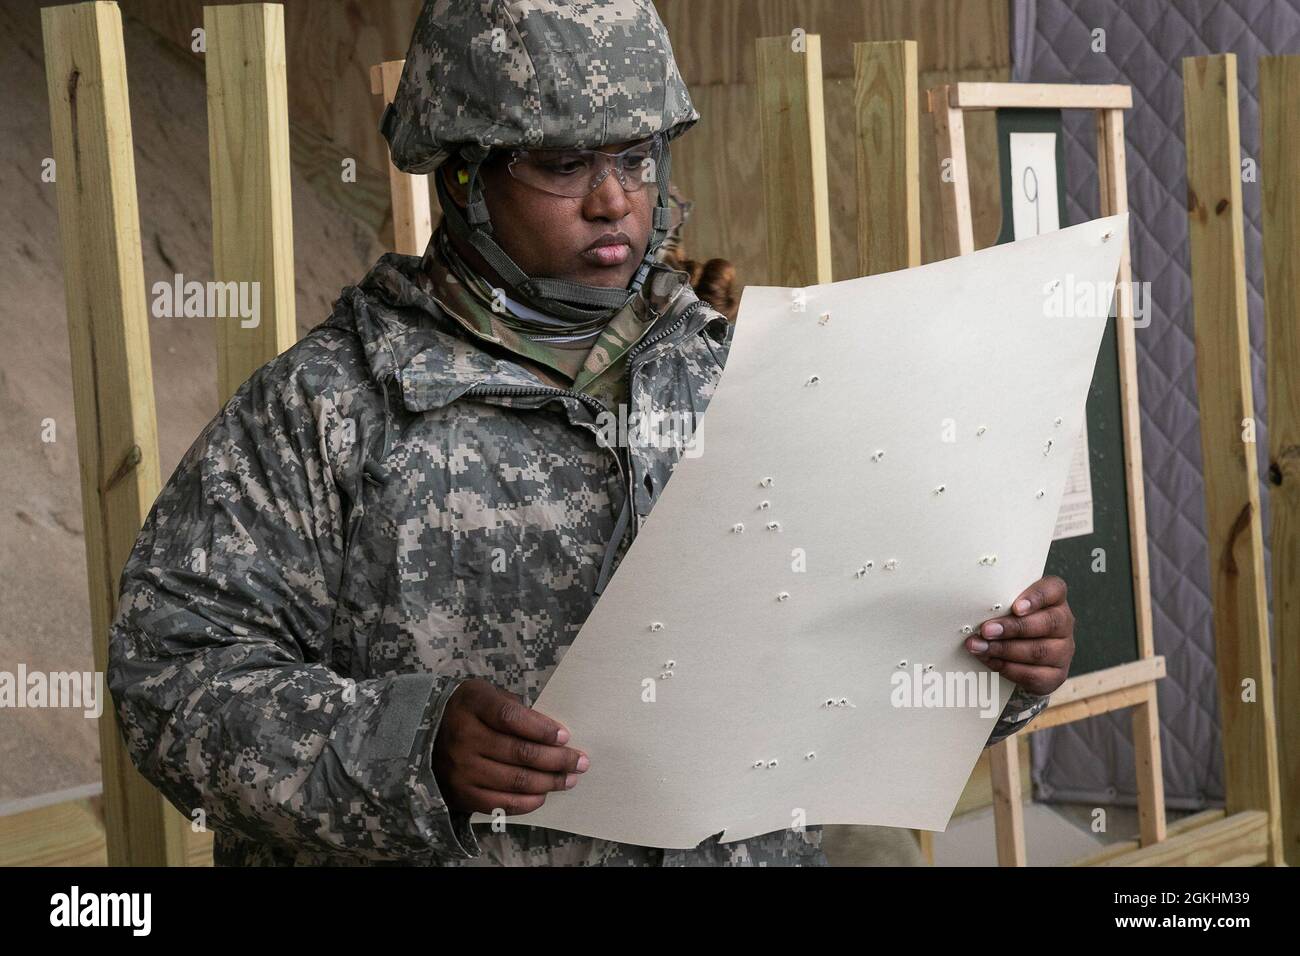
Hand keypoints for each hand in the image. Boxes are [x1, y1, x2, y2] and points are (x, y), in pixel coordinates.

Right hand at [432, 678, 588, 814]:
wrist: (424, 735)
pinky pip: (501, 803)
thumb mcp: (486, 695)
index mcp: (472, 704)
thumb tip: (552, 731)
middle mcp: (463, 737)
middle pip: (519, 752)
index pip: (511, 717)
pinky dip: (528, 802)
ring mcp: (461, 768)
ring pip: (515, 780)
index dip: (541, 728)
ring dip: (549, 782)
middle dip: (557, 759)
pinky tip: (544, 795)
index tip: (565, 736)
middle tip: (580, 762)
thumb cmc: (468, 711)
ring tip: (569, 779)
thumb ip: (514, 707)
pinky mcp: (461, 793)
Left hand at [963, 575, 1073, 695]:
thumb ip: (1000, 604)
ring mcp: (1063, 650)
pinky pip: (1034, 674)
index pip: (1054, 590)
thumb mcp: (1007, 607)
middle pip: (1048, 623)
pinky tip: (990, 661)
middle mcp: (1064, 623)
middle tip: (986, 630)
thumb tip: (974, 608)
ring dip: (1004, 649)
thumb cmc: (1009, 622)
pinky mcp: (1056, 675)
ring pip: (1039, 651)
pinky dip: (1008, 668)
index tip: (1015, 607)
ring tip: (979, 646)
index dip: (1036, 598)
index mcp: (1054, 599)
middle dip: (1013, 628)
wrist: (1020, 659)